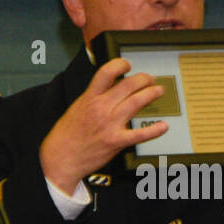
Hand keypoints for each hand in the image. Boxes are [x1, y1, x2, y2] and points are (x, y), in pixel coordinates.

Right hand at [39, 58, 168, 190]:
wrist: (60, 158)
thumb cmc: (67, 135)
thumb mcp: (77, 108)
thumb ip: (94, 97)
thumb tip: (111, 88)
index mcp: (90, 98)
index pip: (107, 72)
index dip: (120, 64)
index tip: (128, 65)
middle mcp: (101, 108)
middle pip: (128, 85)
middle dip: (144, 79)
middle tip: (150, 79)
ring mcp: (110, 124)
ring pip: (137, 102)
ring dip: (151, 94)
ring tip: (158, 90)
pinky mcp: (116, 142)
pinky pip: (140, 134)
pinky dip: (154, 130)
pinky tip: (163, 126)